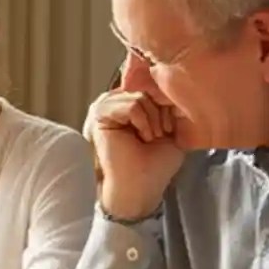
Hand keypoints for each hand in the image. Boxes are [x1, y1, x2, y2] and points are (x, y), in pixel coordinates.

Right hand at [85, 90, 185, 220]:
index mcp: (129, 103)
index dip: (164, 104)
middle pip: (147, 88)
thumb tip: (164, 80)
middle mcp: (115, 101)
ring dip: (152, 121)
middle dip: (159, 113)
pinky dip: (142, 123)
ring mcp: (105, 107)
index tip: (166, 129)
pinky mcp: (99, 115)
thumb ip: (165, 103)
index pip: (151, 84)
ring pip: (139, 96)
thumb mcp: (169, 126)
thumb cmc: (155, 165)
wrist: (141, 187)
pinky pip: (131, 105)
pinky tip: (141, 138)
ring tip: (148, 139)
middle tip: (156, 136)